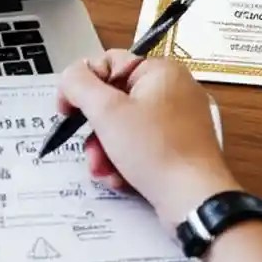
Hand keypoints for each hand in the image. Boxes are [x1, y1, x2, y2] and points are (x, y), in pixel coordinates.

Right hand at [57, 50, 239, 229]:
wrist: (194, 199)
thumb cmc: (154, 149)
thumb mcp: (106, 111)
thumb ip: (79, 84)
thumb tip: (69, 76)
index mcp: (160, 70)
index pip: (107, 63)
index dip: (81, 86)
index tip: (66, 112)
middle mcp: (173, 89)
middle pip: (114, 100)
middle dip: (95, 130)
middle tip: (90, 150)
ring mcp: (179, 120)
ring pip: (125, 126)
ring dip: (106, 150)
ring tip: (104, 171)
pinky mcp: (179, 146)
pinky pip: (142, 145)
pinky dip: (126, 160)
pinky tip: (120, 178)